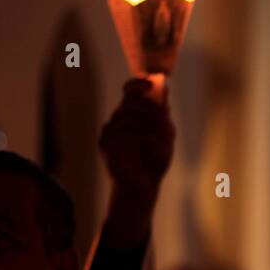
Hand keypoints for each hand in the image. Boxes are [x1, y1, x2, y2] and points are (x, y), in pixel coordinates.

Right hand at [98, 78, 176, 246]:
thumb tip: (165, 90)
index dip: (137, 83)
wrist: (144, 185)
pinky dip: (135, 135)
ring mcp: (110, 130)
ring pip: (123, 115)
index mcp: (134, 113)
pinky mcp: (104, 143)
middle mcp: (120, 118)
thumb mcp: (165, 136)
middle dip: (147, 108)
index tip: (149, 84)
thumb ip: (163, 114)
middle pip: (127, 100)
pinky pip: (116, 130)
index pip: (130, 89)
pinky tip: (148, 142)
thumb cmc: (155, 160)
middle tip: (162, 118)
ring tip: (159, 137)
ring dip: (145, 124)